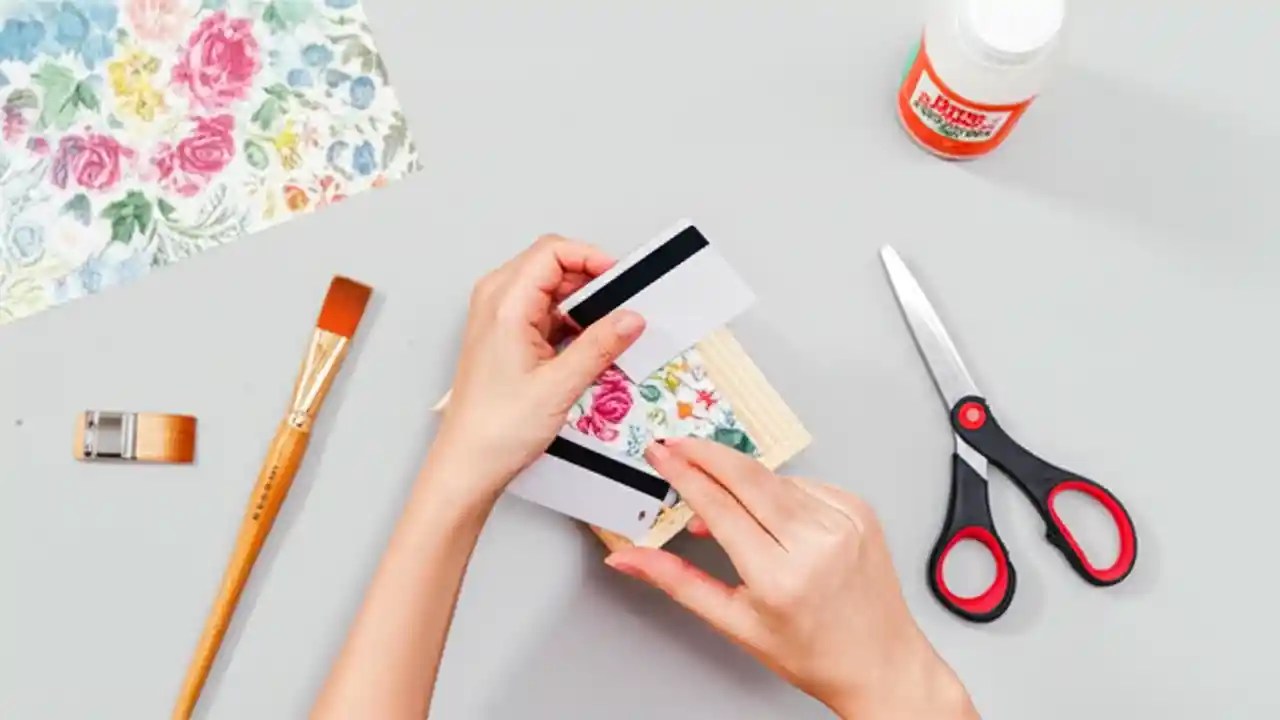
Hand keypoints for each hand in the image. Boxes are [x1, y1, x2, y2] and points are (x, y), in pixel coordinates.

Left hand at [430, 235, 644, 504]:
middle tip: (621, 307)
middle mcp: (496, 301)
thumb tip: (630, 319)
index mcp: (504, 303)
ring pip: (548, 288)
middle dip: (590, 280)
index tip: (620, 278)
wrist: (468, 461)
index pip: (553, 251)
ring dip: (580, 304)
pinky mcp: (504, 334)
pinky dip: (568, 321)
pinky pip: (542, 311)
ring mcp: (498, 317)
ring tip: (605, 332)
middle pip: (551, 264)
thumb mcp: (560, 385)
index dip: (591, 257)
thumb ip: (600, 345)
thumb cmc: (496, 428)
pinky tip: (585, 347)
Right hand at [605, 438, 976, 718]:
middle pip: (748, 476)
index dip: (684, 474)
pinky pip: (805, 483)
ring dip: (741, 478)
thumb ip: (677, 581)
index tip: (661, 455)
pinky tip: (770, 510)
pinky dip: (779, 490)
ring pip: (775, 478)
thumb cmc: (814, 653)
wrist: (880, 662)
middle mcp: (817, 543)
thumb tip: (629, 558)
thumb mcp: (735, 623)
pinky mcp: (860, 510)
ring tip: (720, 497)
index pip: (719, 507)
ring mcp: (844, 522)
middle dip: (705, 454)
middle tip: (676, 445)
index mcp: (781, 577)